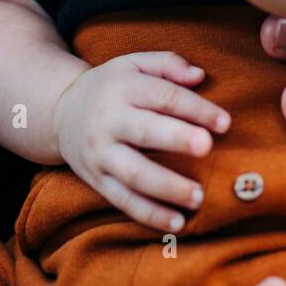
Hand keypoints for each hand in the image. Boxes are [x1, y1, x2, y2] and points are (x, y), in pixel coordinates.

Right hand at [53, 52, 231, 231]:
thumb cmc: (111, 86)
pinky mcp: (97, 181)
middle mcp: (109, 121)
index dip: (195, 108)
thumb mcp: (133, 63)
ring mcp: (101, 154)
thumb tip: (200, 75)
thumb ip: (168, 64)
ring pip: (134, 174)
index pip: (163, 96)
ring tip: (199, 196)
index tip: (225, 122)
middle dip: (176, 139)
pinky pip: (124, 200)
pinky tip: (177, 222)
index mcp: (123, 88)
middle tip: (207, 147)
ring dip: (167, 187)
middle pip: (145, 131)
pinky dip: (150, 214)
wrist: (59, 112)